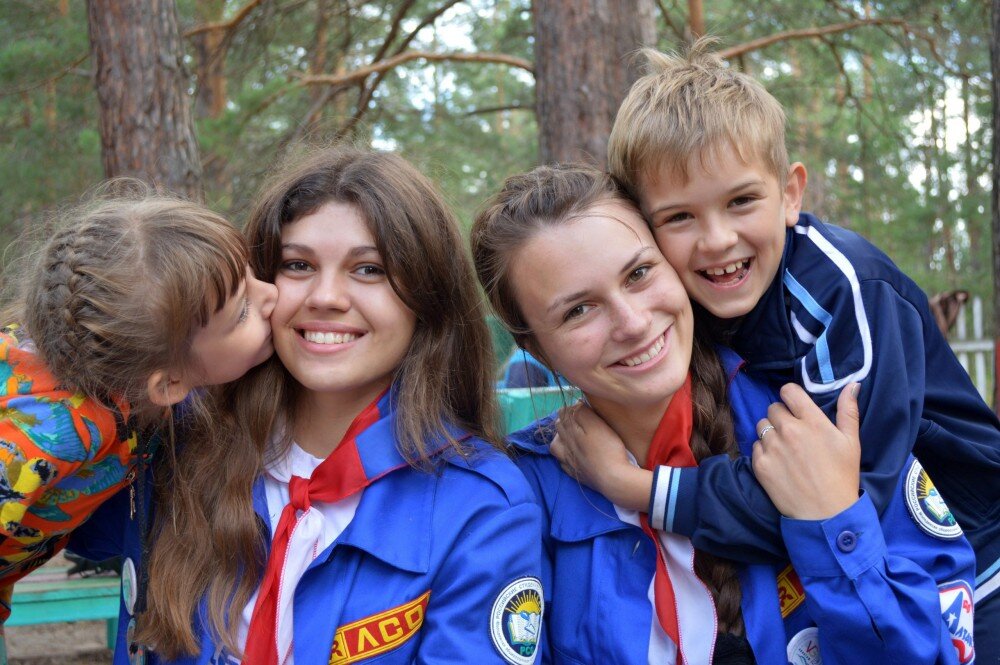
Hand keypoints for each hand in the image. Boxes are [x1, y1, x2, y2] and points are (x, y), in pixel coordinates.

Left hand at [551, 403, 651, 510]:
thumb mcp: (597, 425)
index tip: (583, 407)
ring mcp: (569, 461)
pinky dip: (564, 457)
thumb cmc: (608, 449)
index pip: (564, 413)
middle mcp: (565, 446)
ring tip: (569, 436)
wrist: (613, 479)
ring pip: (556, 446)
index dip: (572, 407)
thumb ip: (583, 414)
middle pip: (559, 428)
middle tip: (578, 418)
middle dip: (565, 420)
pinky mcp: (575, 474)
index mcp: (570, 432)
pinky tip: (572, 455)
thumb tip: (575, 405)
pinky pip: (562, 463)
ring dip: (559, 438)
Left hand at [751, 383, 860, 519]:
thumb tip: (853, 384)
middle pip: (773, 408)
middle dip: (781, 417)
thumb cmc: (842, 476)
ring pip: (761, 426)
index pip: (788, 391)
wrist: (825, 514)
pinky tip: (779, 463)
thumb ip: (849, 410)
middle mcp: (789, 430)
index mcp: (811, 421)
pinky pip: (755, 446)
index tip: (795, 407)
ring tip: (785, 449)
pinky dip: (764, 452)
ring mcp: (772, 447)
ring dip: (770, 433)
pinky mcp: (760, 464)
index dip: (790, 397)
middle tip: (794, 434)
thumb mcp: (852, 442)